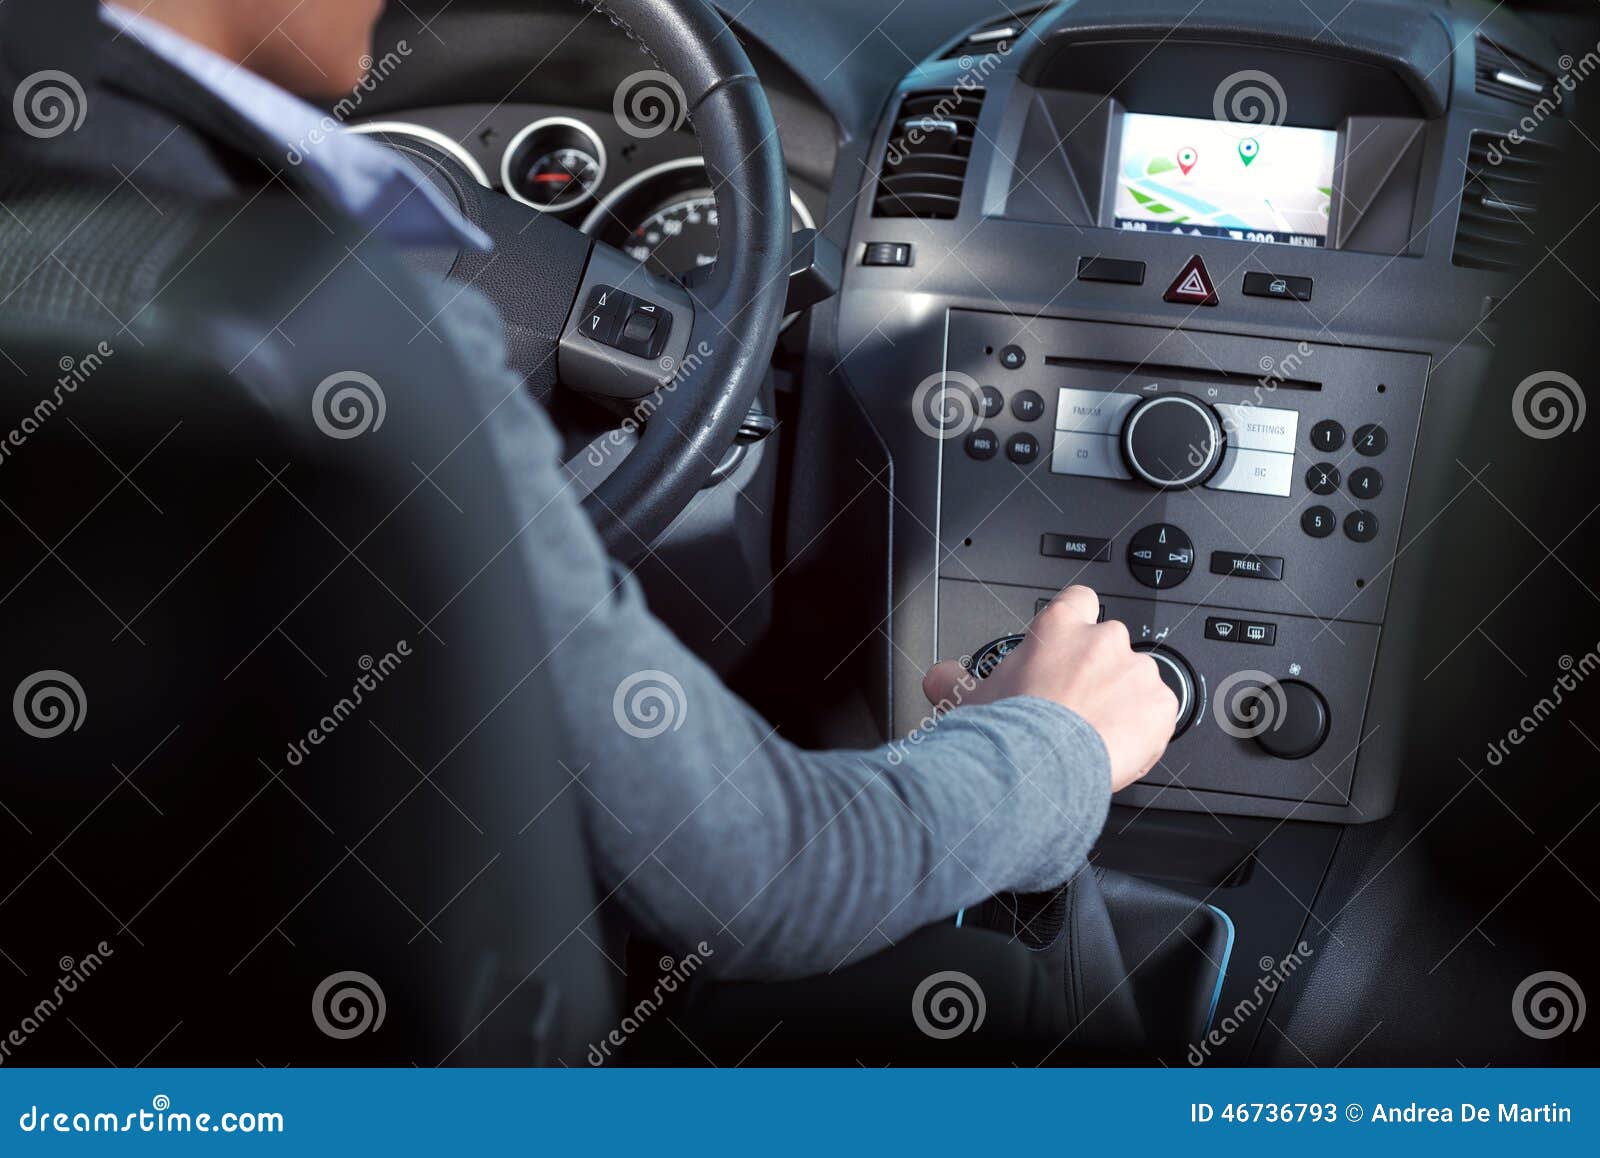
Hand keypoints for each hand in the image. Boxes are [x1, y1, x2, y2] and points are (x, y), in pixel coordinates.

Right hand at [921, 585, 1177, 791]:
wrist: (1040, 768)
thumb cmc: (1008, 730)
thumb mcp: (968, 699)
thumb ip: (952, 679)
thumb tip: (938, 678)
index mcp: (1059, 627)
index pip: (1079, 599)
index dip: (1077, 622)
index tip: (1070, 645)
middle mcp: (1102, 640)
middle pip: (1109, 645)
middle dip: (1098, 672)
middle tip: (1076, 705)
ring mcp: (1136, 671)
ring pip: (1136, 680)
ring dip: (1123, 701)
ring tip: (1097, 734)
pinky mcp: (1160, 705)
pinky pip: (1160, 713)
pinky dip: (1146, 729)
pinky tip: (1120, 747)